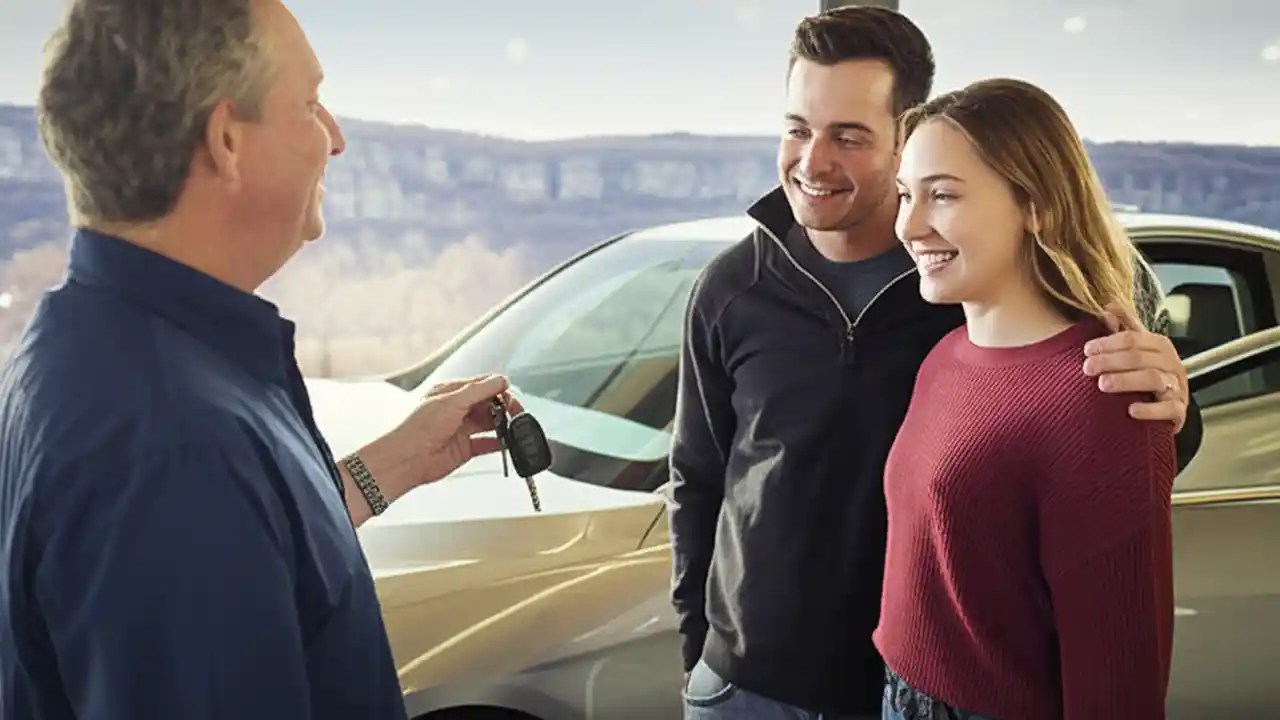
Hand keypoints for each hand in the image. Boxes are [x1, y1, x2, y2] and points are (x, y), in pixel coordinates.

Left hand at [396, 374, 522, 486]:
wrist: (408, 459)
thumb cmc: (420, 428)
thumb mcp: (453, 401)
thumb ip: (480, 390)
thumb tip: (501, 380)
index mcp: (451, 393)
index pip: (482, 386)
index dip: (499, 390)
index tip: (511, 396)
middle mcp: (457, 410)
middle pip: (489, 405)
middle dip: (504, 408)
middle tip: (516, 413)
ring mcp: (462, 429)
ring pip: (490, 423)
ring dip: (503, 425)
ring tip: (514, 427)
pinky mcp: (465, 448)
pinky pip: (488, 443)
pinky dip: (500, 443)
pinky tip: (508, 442)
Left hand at [1082, 301, 1187, 430]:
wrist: (1167, 406)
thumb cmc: (1146, 373)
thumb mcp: (1136, 349)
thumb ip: (1123, 328)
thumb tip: (1107, 308)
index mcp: (1159, 345)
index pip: (1133, 338)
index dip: (1108, 342)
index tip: (1087, 350)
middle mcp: (1171, 363)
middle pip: (1140, 357)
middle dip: (1111, 361)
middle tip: (1088, 368)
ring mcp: (1177, 387)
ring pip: (1154, 379)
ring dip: (1126, 381)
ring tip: (1103, 384)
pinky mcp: (1178, 410)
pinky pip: (1168, 409)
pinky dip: (1150, 410)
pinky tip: (1131, 410)